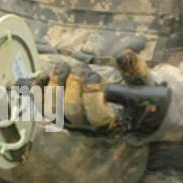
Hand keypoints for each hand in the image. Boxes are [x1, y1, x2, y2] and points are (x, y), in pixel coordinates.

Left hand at [33, 47, 167, 134]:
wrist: (131, 114)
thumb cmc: (140, 98)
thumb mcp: (146, 85)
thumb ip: (136, 71)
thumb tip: (124, 54)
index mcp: (112, 124)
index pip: (96, 116)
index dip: (92, 95)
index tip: (97, 77)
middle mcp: (88, 127)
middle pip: (70, 111)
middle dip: (72, 86)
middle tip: (80, 69)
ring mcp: (70, 122)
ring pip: (51, 110)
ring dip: (54, 86)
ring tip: (63, 67)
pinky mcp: (58, 114)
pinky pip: (39, 106)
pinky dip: (37, 89)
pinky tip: (43, 74)